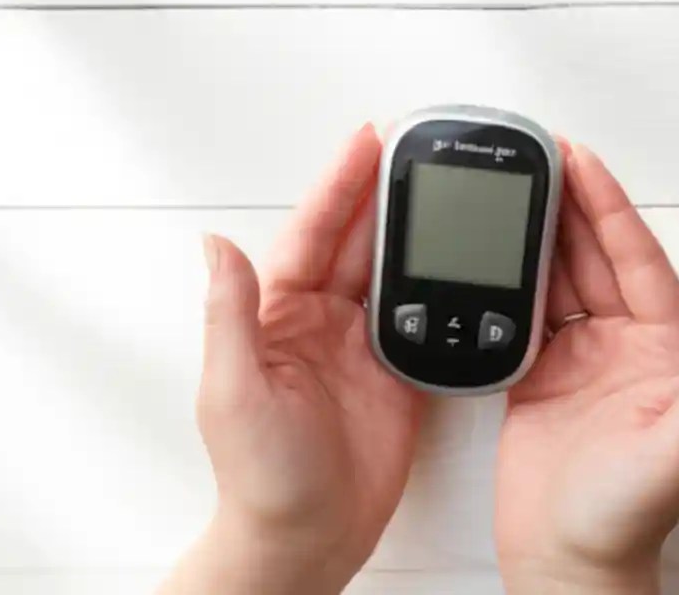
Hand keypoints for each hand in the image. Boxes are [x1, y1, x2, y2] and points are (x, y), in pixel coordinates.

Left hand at [160, 125, 424, 594]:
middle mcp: (321, 322)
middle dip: (385, 191)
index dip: (340, 185)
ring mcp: (362, 346)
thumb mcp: (232, 390)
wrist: (307, 537)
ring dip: (416, 230)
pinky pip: (425, 314)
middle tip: (415, 147)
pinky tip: (463, 259)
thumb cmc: (260, 476)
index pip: (313, 233)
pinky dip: (444, 284)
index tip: (366, 141)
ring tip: (444, 187)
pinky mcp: (398, 373)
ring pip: (394, 271)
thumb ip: (231, 314)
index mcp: (278, 315)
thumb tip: (215, 243)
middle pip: (359, 241)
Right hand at [495, 142, 678, 593]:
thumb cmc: (629, 519)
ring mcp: (580, 358)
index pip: (637, 259)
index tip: (583, 162)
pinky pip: (526, 310)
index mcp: (666, 350)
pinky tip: (493, 249)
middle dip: (570, 204)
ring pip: (560, 276)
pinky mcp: (539, 375)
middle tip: (540, 156)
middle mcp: (625, 344)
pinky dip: (510, 278)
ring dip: (540, 232)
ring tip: (515, 186)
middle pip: (596, 256)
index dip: (609, 207)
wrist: (567, 563)